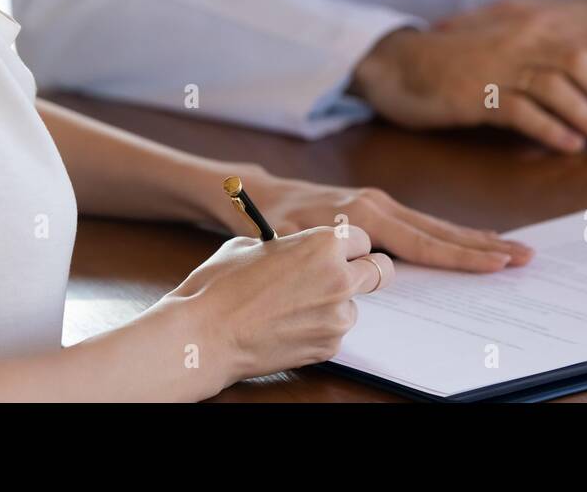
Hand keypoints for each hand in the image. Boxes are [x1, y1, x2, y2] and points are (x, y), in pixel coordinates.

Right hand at [161, 224, 391, 389]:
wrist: (205, 333)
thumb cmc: (221, 284)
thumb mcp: (252, 245)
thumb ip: (288, 244)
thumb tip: (295, 247)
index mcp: (324, 244)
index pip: (363, 239)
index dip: (348, 246)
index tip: (339, 252)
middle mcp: (340, 279)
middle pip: (380, 271)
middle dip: (365, 271)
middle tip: (344, 275)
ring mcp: (337, 317)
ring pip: (354, 305)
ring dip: (336, 304)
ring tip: (294, 306)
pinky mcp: (329, 347)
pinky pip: (334, 331)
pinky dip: (319, 329)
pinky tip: (286, 326)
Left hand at [226, 164, 532, 271]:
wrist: (258, 194)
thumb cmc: (270, 221)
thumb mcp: (293, 241)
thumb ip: (332, 250)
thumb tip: (368, 263)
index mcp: (363, 215)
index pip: (423, 242)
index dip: (462, 255)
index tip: (497, 262)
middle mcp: (377, 204)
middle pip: (441, 230)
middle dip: (485, 244)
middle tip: (525, 255)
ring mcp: (379, 202)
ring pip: (436, 225)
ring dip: (474, 238)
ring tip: (511, 248)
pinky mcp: (376, 206)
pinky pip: (421, 223)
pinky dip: (450, 233)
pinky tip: (470, 241)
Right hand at [350, 0, 586, 152]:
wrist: (399, 64)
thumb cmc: (454, 63)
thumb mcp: (503, 51)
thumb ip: (538, 61)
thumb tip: (582, 87)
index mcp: (529, 26)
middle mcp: (518, 39)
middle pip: (580, 63)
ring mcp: (498, 64)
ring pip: (556, 86)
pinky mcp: (477, 92)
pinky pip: (522, 109)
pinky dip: (551, 127)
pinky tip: (570, 144)